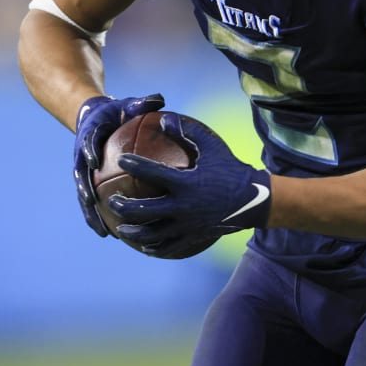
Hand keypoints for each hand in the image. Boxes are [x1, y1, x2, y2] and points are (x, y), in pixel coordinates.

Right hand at [73, 93, 164, 235]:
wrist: (95, 117)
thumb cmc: (118, 111)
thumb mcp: (129, 104)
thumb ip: (142, 103)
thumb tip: (160, 99)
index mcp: (90, 136)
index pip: (87, 142)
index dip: (89, 151)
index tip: (93, 161)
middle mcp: (82, 156)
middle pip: (80, 175)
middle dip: (85, 189)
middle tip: (93, 203)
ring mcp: (84, 172)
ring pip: (84, 195)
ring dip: (91, 213)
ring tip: (103, 231)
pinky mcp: (89, 183)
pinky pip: (94, 203)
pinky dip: (100, 218)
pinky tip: (113, 235)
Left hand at [108, 112, 269, 258]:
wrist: (254, 200)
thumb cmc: (232, 170)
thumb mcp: (213, 148)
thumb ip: (187, 133)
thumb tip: (164, 118)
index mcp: (186, 183)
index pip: (152, 173)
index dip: (134, 165)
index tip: (121, 159)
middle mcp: (183, 206)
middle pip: (143, 211)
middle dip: (122, 206)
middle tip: (112, 201)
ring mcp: (187, 224)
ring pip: (152, 234)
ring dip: (132, 232)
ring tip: (121, 229)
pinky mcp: (193, 236)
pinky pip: (169, 246)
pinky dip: (154, 247)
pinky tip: (146, 246)